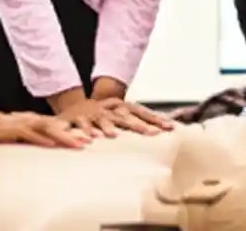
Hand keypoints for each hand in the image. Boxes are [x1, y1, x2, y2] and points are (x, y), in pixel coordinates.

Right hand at [0, 110, 85, 147]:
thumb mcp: (14, 132)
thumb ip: (29, 135)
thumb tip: (44, 142)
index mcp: (32, 121)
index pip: (56, 126)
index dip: (72, 132)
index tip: (87, 139)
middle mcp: (30, 121)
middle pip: (57, 127)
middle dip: (73, 134)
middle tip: (89, 142)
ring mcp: (22, 124)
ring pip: (47, 130)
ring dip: (63, 137)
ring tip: (77, 144)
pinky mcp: (11, 130)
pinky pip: (29, 134)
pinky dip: (41, 138)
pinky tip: (51, 143)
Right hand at [57, 97, 175, 138]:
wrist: (76, 108)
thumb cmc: (105, 115)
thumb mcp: (123, 116)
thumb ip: (142, 122)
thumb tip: (169, 127)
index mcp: (122, 107)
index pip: (142, 112)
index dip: (156, 119)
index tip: (169, 127)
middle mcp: (110, 109)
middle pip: (126, 116)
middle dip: (138, 125)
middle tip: (151, 133)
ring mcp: (94, 113)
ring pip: (103, 119)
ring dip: (108, 126)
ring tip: (114, 135)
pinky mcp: (78, 118)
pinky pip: (83, 124)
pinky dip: (87, 130)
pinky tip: (92, 138)